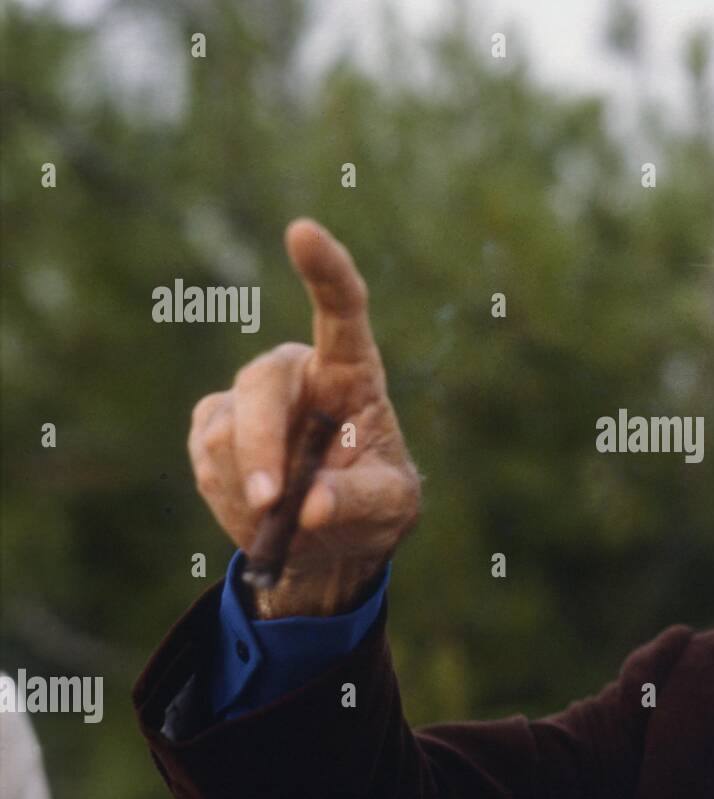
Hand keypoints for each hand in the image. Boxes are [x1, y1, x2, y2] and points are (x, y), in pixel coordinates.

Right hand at [188, 219, 421, 617]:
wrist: (331, 534)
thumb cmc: (375, 505)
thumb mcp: (390, 507)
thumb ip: (358, 502)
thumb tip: (312, 508)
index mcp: (351, 370)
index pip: (341, 308)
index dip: (325, 269)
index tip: (301, 231)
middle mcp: (295, 371)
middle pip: (260, 387)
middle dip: (261, 449)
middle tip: (270, 504)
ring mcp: (248, 396)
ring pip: (226, 434)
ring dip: (250, 488)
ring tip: (286, 514)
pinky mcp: (213, 423)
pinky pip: (207, 459)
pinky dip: (231, 496)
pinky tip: (257, 507)